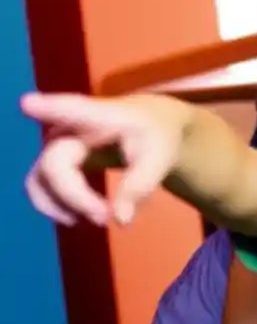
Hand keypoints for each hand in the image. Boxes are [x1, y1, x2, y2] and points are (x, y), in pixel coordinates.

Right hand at [22, 92, 189, 226]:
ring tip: (99, 218)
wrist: (148, 125)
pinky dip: (58, 208)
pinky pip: (40, 189)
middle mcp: (68, 127)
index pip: (73, 110)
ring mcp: (55, 145)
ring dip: (63, 206)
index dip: (50, 108)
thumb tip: (120, 220)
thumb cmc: (155, 135)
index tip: (28, 103)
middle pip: (55, 166)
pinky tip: (81, 216)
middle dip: (76, 197)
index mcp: (101, 116)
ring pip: (40, 182)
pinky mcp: (51, 162)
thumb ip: (141, 186)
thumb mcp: (160, 157)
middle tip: (105, 218)